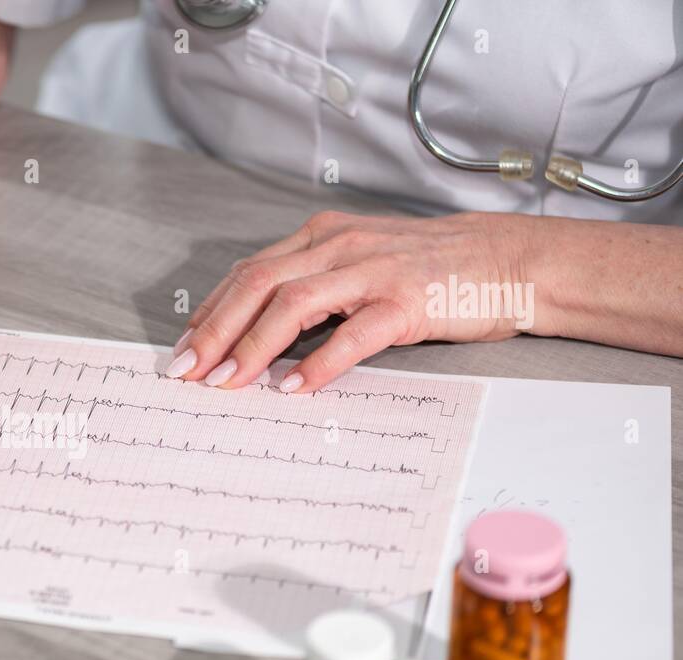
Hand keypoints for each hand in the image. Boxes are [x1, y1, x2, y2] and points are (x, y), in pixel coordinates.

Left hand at [166, 210, 538, 391]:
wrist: (510, 261)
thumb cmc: (431, 270)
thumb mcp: (359, 264)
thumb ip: (312, 288)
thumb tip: (256, 334)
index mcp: (321, 237)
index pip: (248, 273)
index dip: (209, 312)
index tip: (183, 349)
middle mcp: (339, 246)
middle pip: (257, 285)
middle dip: (214, 331)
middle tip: (186, 371)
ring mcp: (372, 271)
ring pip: (294, 305)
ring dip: (253, 347)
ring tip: (227, 383)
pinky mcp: (406, 301)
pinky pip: (353, 334)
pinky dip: (318, 363)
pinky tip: (294, 388)